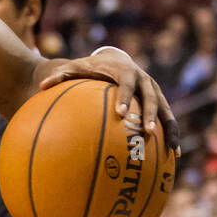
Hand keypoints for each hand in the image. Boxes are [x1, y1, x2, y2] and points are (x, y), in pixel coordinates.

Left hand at [39, 50, 179, 156]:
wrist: (116, 59)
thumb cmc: (92, 67)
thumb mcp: (76, 68)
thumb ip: (60, 76)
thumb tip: (41, 86)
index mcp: (126, 71)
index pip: (127, 84)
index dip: (125, 97)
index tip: (120, 113)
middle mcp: (145, 81)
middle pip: (152, 97)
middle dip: (151, 114)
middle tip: (147, 132)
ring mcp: (155, 92)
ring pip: (166, 110)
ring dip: (169, 129)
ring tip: (172, 150)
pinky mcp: (159, 102)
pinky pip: (168, 120)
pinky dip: (172, 136)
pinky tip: (175, 157)